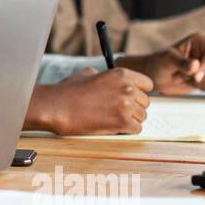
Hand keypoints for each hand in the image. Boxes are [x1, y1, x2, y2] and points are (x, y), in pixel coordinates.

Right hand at [27, 68, 152, 134]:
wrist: (56, 107)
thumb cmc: (68, 90)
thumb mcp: (89, 73)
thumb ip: (107, 76)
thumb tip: (115, 82)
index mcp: (121, 74)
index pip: (147, 84)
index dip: (139, 93)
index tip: (129, 99)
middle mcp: (127, 88)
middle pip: (145, 102)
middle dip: (134, 108)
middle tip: (117, 112)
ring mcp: (126, 105)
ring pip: (142, 117)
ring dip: (130, 120)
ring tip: (112, 120)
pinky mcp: (122, 122)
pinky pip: (137, 129)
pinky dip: (127, 130)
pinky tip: (113, 127)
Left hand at [117, 31, 204, 92]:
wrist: (155, 76)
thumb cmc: (158, 64)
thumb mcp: (167, 61)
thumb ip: (181, 63)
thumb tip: (195, 66)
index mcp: (200, 39)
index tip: (195, 78)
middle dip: (198, 78)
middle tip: (178, 77)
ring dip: (199, 83)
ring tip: (182, 78)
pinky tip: (190, 83)